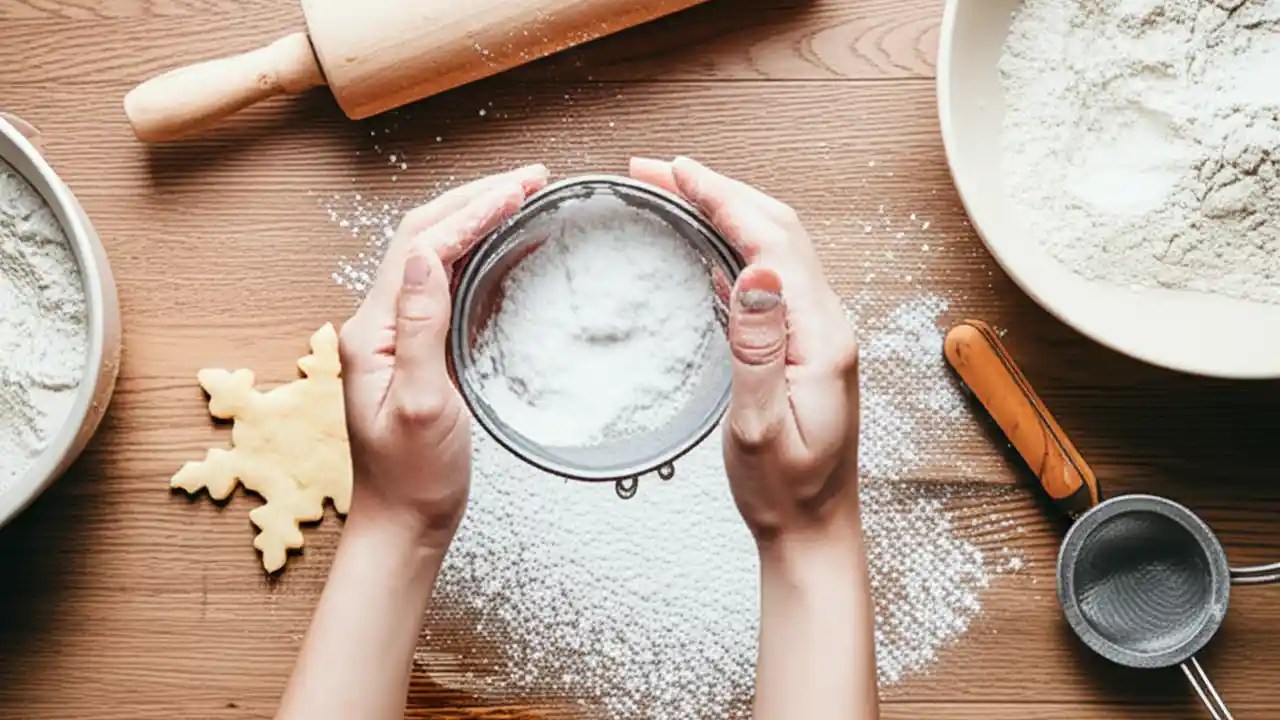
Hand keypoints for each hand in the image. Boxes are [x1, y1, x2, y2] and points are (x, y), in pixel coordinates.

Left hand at [338, 164, 549, 549]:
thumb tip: (426, 256)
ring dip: (477, 220)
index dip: (471, 209)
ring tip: (523, 198)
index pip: (421, 247)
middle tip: (530, 178)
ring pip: (435, 256)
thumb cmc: (411, 478)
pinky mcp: (417, 351)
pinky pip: (446, 286)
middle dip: (475, 199)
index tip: (518, 187)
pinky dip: (478, 256)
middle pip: (424, 237)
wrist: (403, 524)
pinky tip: (507, 250)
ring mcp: (396, 336)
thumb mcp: (419, 405)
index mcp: (373, 331)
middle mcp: (379, 324)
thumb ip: (419, 329)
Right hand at [630, 157, 858, 546]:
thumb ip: (757, 348)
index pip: (771, 240)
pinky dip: (733, 247)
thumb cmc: (784, 490)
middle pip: (776, 229)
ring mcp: (817, 332)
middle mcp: (826, 324)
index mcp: (819, 336)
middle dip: (718, 190)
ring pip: (773, 247)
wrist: (813, 530)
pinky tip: (705, 246)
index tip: (673, 170)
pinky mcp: (802, 345)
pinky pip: (769, 278)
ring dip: (726, 212)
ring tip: (673, 193)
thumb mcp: (759, 426)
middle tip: (656, 172)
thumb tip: (755, 272)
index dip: (721, 197)